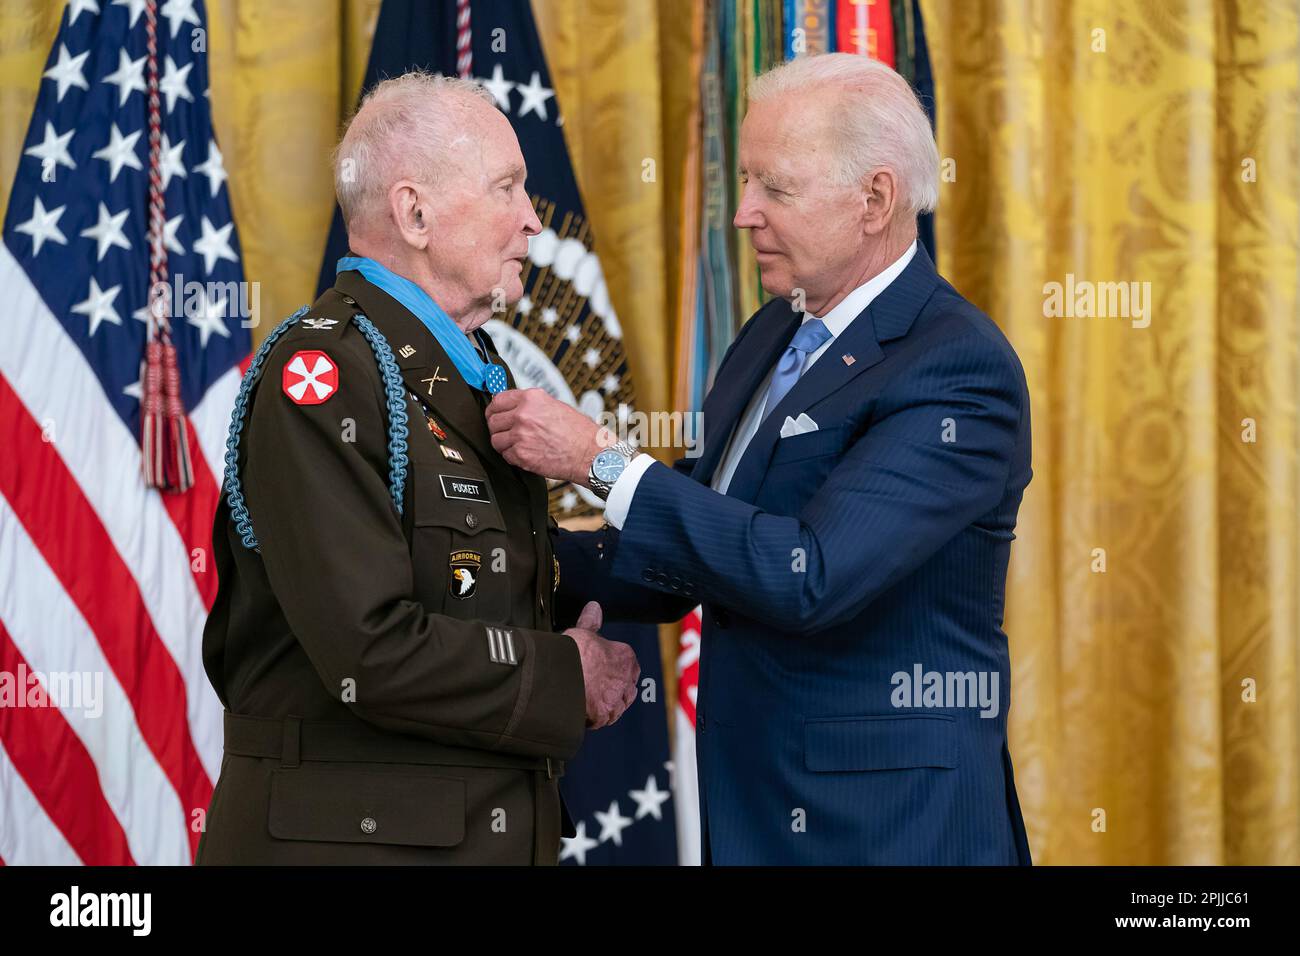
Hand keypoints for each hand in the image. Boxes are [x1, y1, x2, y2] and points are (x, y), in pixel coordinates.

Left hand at [486, 388, 614, 486]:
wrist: (591, 454)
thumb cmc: (580, 433)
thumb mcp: (555, 406)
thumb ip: (532, 406)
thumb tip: (514, 408)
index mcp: (532, 398)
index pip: (498, 400)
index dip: (494, 409)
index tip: (495, 414)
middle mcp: (524, 415)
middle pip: (493, 421)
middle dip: (498, 428)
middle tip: (506, 433)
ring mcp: (521, 435)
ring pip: (496, 440)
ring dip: (504, 444)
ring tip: (518, 445)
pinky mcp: (522, 455)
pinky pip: (506, 455)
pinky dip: (513, 457)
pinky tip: (527, 454)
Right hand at [562, 601, 639, 728]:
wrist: (562, 677)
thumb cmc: (573, 652)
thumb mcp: (582, 632)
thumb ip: (590, 621)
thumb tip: (594, 607)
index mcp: (626, 657)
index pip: (627, 664)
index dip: (612, 667)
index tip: (600, 669)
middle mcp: (626, 680)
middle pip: (625, 686)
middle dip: (613, 688)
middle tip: (593, 685)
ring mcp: (617, 700)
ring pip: (617, 705)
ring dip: (607, 703)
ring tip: (587, 699)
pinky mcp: (604, 716)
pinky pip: (603, 719)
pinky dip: (595, 717)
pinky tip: (582, 711)